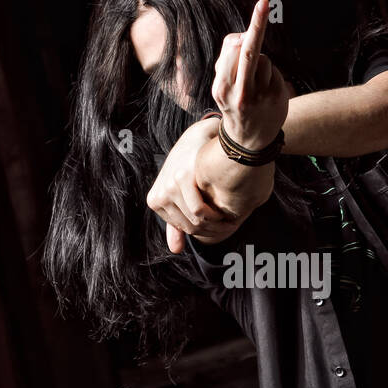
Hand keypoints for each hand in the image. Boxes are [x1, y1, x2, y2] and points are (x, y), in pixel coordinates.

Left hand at [146, 117, 238, 253]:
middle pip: (189, 227)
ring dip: (216, 225)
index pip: (183, 229)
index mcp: (155, 201)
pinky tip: (227, 211)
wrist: (199, 137)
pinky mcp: (182, 179)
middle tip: (232, 225)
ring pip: (195, 221)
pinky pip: (199, 211)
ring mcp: (168, 187)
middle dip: (213, 230)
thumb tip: (175, 249)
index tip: (223, 228)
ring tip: (232, 219)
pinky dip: (214, 215)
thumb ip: (176, 222)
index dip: (206, 233)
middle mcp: (159, 196)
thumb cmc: (190, 165)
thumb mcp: (180, 193)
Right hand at [211, 0, 289, 150]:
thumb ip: (229, 59)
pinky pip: (274, 71)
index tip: (261, 7)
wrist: (248, 139)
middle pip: (248, 52)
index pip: (232, 51)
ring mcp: (259, 96)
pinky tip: (265, 90)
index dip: (246, 30)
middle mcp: (239, 93)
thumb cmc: (235, 102)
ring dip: (261, 63)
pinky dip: (270, 75)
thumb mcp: (223, 85)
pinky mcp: (276, 97)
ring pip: (263, 59)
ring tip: (255, 83)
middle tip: (263, 4)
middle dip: (256, 26)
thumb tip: (244, 36)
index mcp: (222, 87)